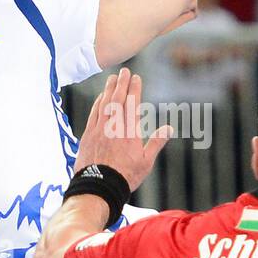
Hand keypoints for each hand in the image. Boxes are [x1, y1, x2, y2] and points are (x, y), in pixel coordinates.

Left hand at [73, 67, 171, 190]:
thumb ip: (156, 142)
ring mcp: (99, 129)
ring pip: (104, 104)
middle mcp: (114, 126)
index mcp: (130, 131)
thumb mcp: (146, 162)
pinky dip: (98, 103)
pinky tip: (101, 98)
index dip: (135, 89)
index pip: (133, 104)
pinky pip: (94, 113)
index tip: (136, 78)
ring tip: (112, 79)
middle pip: (118, 99)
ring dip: (109, 90)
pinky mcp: (88, 135)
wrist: (99, 186)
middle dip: (122, 83)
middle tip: (125, 71)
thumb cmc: (125, 176)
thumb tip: (169, 128)